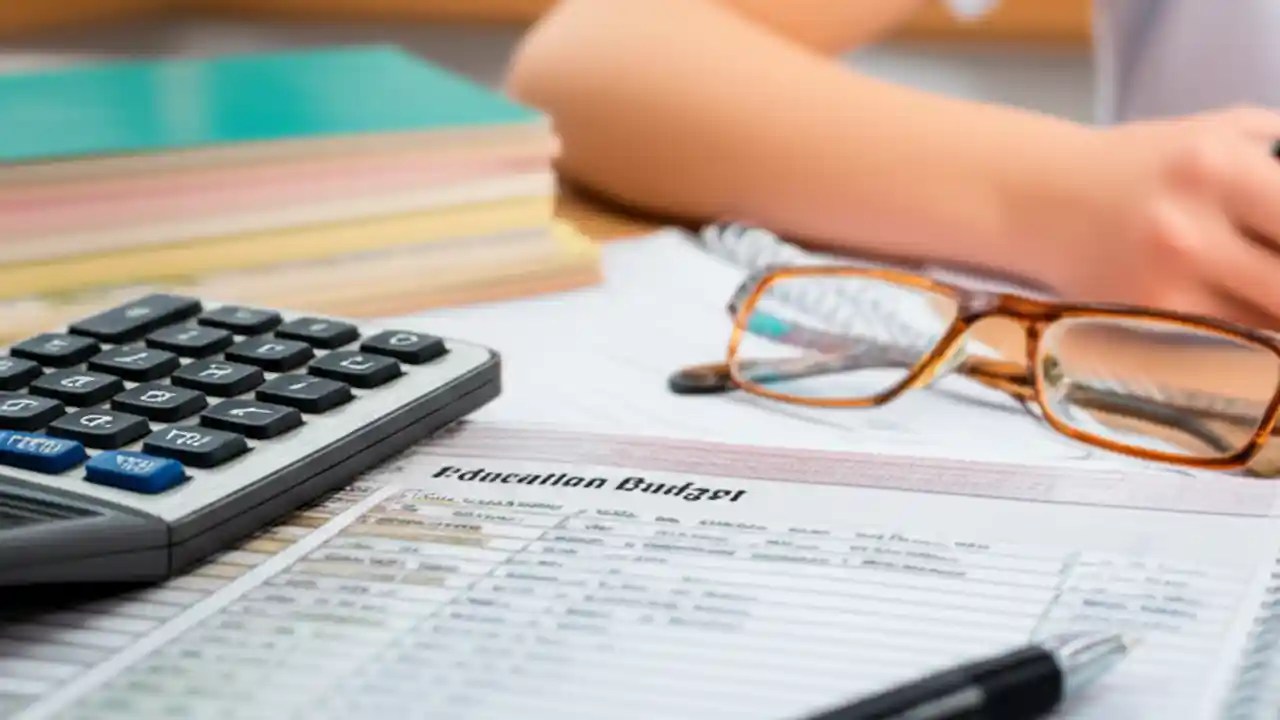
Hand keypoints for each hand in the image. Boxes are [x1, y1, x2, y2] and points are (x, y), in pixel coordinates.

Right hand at [1041, 107, 1279, 328]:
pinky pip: (1227, 344)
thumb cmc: (1144, 164)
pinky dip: (1253, 340)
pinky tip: (1250, 321)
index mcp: (1217, 166)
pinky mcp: (1145, 321)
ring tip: (1265, 295)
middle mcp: (1188, 229)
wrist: (1038, 198)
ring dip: (1279, 317)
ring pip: (1269, 326)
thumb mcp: (1223, 131)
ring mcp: (1163, 282)